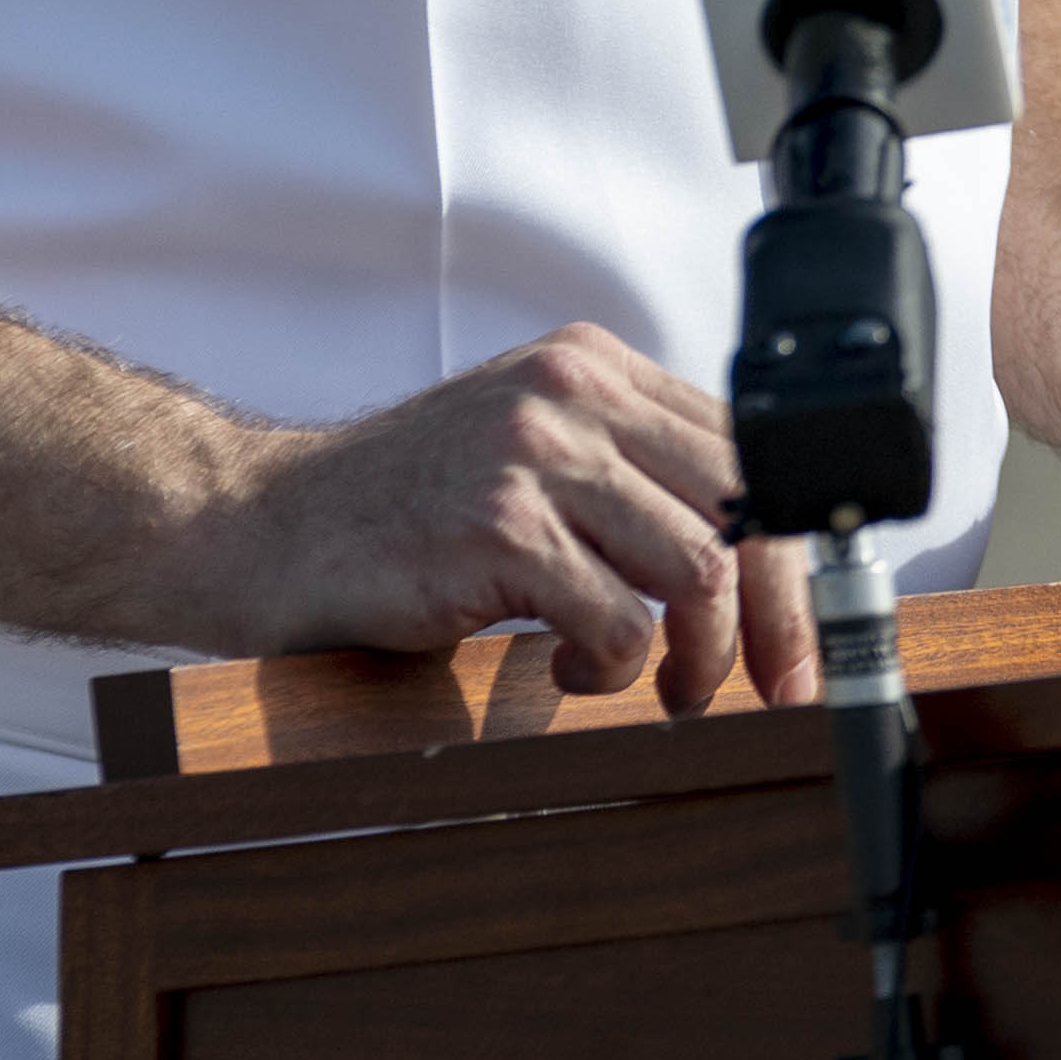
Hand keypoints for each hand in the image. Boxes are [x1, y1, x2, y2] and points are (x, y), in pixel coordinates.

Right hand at [159, 322, 816, 711]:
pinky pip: (616, 621)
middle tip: (770, 690)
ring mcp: (534, 452)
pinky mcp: (496, 527)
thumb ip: (628, 476)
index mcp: (596, 367)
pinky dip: (610, 672)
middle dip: (777, 617)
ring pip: (700, 565)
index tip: (798, 635)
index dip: (793, 555)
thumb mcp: (530, 454)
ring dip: (697, 657)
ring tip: (659, 692)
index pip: (750, 452)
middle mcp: (575, 390)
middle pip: (747, 504)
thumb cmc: (402, 512)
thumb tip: (757, 561)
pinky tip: (562, 675)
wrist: (262, 528)